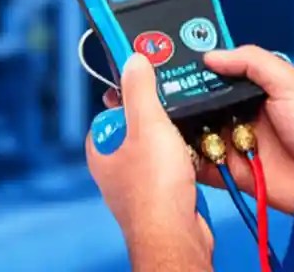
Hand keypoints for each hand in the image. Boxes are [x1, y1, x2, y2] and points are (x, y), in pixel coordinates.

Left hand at [86, 54, 213, 270]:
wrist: (176, 233)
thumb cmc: (154, 187)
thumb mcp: (148, 123)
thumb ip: (139, 89)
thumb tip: (133, 60)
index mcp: (101, 149)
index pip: (111, 110)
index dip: (129, 97)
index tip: (148, 86)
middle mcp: (114, 168)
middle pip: (138, 127)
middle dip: (158, 120)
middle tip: (173, 112)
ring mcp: (137, 184)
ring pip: (157, 148)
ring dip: (173, 142)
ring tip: (183, 138)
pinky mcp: (160, 197)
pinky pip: (172, 168)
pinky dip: (183, 162)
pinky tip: (192, 160)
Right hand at [101, 45, 293, 214]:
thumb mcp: (288, 82)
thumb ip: (252, 62)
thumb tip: (211, 56)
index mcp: (252, 92)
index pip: (214, 77)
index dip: (191, 72)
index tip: (164, 64)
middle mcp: (238, 116)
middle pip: (199, 106)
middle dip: (176, 101)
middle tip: (147, 93)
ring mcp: (232, 144)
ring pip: (194, 134)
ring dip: (177, 129)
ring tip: (150, 119)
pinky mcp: (230, 172)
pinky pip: (201, 164)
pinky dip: (185, 160)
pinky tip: (167, 151)